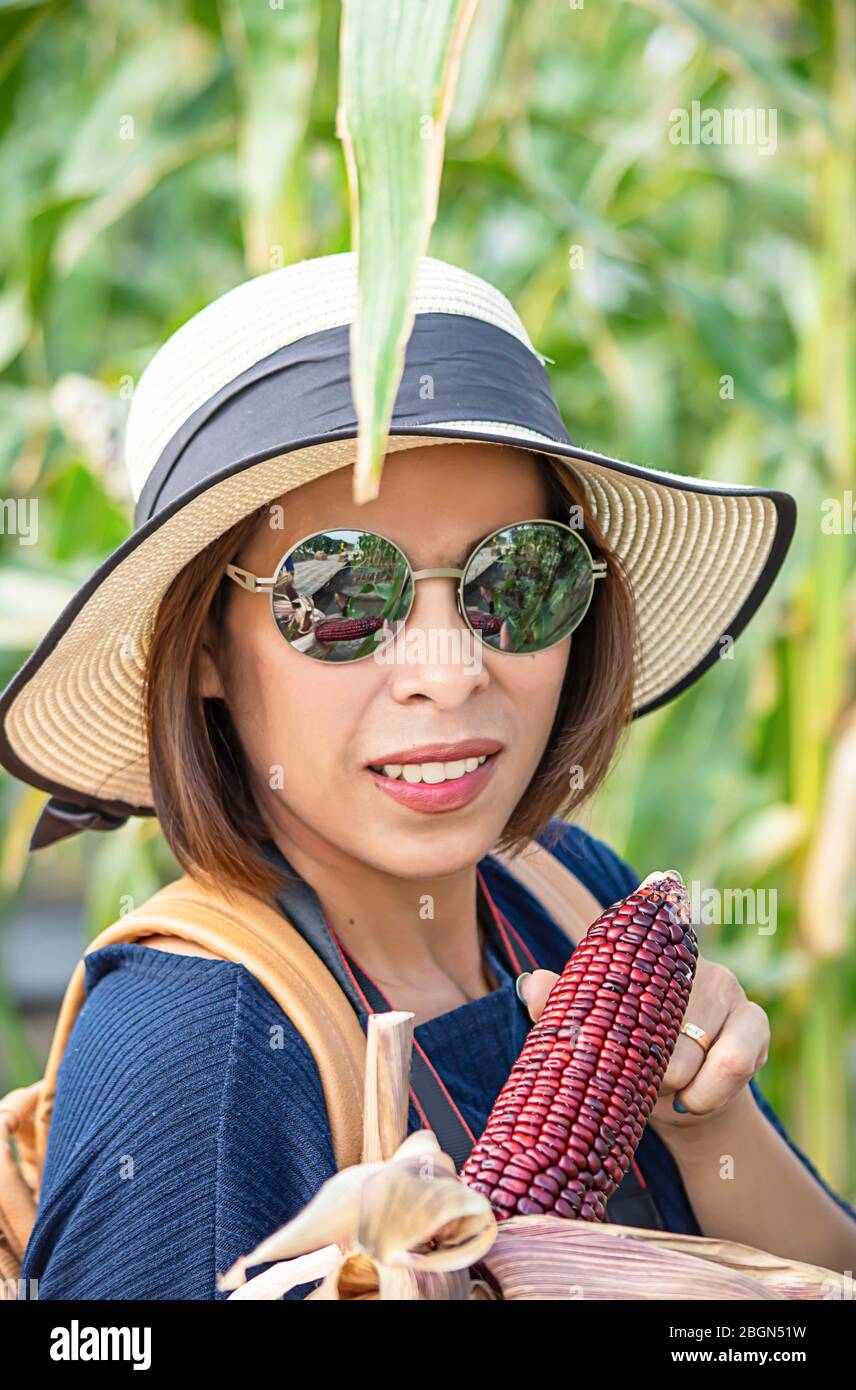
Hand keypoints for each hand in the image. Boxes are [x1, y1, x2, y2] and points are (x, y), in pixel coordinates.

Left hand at [516, 872, 770, 1132]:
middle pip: (667, 1018)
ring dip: (680, 1085)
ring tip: (668, 1093)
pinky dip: (708, 1093)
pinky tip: (694, 1101)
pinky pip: (732, 1063)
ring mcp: (729, 988)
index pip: (642, 938)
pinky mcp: (756, 1022)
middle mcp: (691, 960)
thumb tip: (530, 984)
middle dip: (652, 1066)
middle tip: (643, 1080)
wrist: (683, 1101)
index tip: (618, 1003)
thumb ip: (563, 1011)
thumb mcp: (594, 1039)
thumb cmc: (631, 1059)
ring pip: (700, 1047)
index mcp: (648, 956)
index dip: (629, 969)